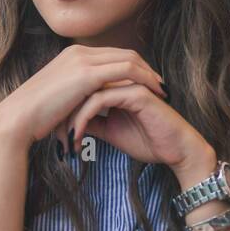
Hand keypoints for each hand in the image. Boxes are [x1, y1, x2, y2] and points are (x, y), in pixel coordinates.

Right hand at [0, 43, 166, 153]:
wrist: (19, 118)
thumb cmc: (35, 116)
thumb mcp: (59, 99)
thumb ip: (76, 94)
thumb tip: (89, 105)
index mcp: (72, 55)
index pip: (112, 55)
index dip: (133, 67)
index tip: (147, 82)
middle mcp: (79, 52)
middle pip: (124, 53)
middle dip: (146, 68)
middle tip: (161, 85)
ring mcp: (83, 60)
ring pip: (129, 59)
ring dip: (149, 74)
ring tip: (162, 90)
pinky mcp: (87, 74)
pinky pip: (125, 70)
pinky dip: (143, 79)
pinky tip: (152, 94)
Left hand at [65, 79, 216, 182]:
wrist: (175, 151)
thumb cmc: (147, 140)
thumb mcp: (110, 131)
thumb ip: (92, 121)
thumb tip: (69, 123)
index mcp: (115, 84)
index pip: (81, 88)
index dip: (65, 108)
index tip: (53, 132)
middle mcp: (121, 79)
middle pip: (81, 86)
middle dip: (64, 111)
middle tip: (53, 135)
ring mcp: (129, 83)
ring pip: (88, 91)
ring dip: (72, 115)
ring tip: (64, 138)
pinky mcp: (136, 93)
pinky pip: (102, 99)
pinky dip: (85, 117)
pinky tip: (78, 134)